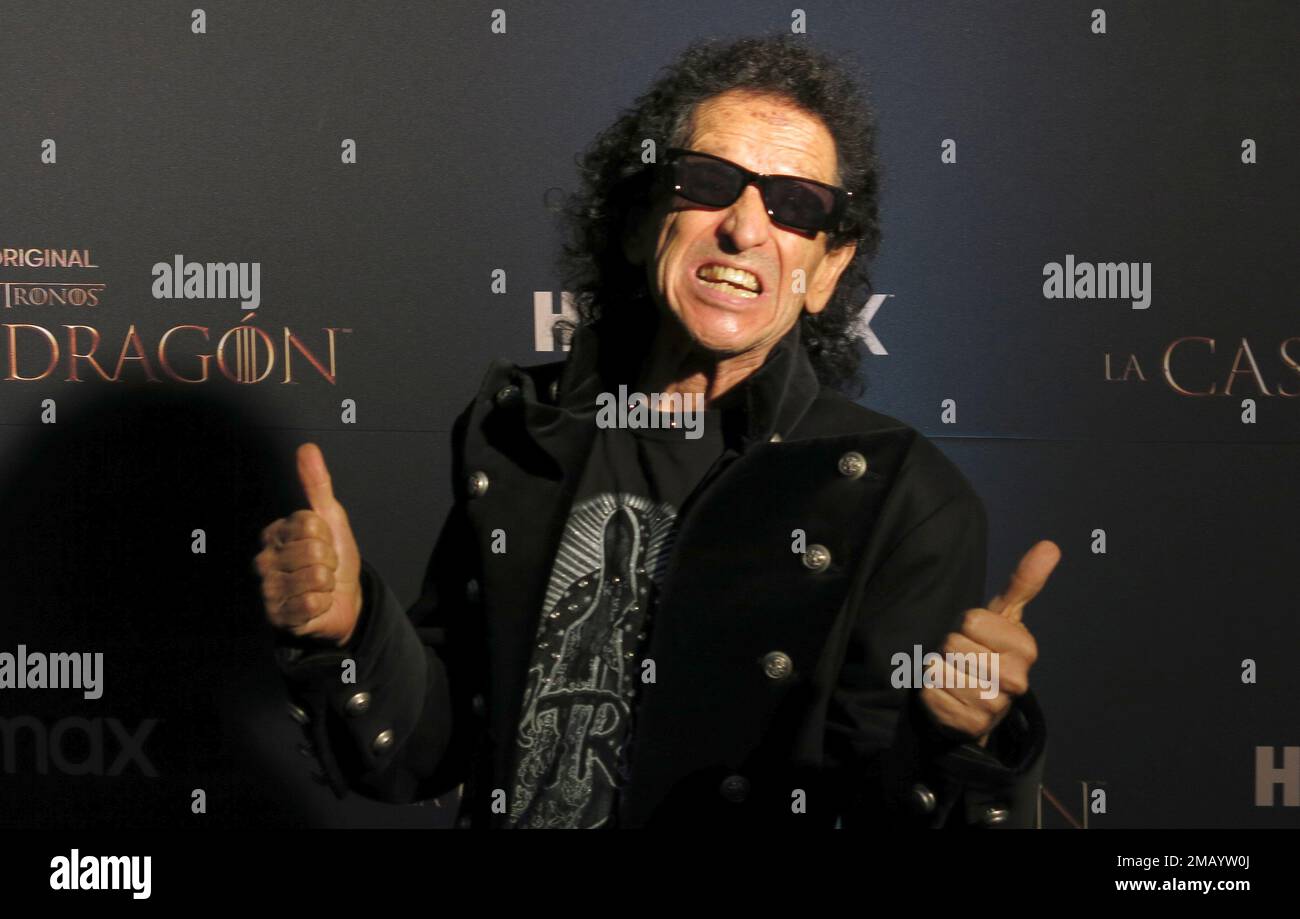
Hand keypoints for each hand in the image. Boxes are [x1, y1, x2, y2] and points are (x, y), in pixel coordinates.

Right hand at [253, 443, 363, 645]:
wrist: (346, 599)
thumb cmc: (335, 557)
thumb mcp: (330, 518)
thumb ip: (317, 484)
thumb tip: (307, 448)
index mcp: (275, 534)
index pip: (309, 523)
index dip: (327, 535)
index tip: (324, 543)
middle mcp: (265, 560)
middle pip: (313, 551)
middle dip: (329, 561)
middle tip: (324, 567)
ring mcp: (269, 589)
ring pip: (314, 577)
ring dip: (327, 584)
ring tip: (320, 586)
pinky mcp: (277, 615)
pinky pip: (310, 604)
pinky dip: (322, 604)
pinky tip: (315, 604)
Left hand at [919, 540, 1059, 745]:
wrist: (975, 701)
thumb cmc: (987, 649)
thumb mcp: (1004, 615)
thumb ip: (1024, 582)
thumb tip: (1051, 545)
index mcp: (1025, 648)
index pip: (971, 620)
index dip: (964, 625)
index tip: (975, 636)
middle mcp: (1016, 680)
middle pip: (953, 644)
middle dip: (949, 648)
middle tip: (962, 658)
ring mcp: (993, 705)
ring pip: (939, 669)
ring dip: (938, 669)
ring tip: (955, 675)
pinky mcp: (969, 725)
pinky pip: (931, 694)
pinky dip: (930, 691)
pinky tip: (946, 694)